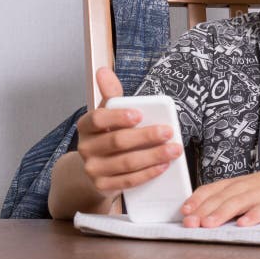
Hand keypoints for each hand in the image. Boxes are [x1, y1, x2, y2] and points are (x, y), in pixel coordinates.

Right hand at [75, 66, 182, 196]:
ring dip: (154, 156)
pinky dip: (148, 173)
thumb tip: (103, 71)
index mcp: (86, 126)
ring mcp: (93, 169)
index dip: (118, 117)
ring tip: (174, 149)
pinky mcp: (103, 187)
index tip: (139, 114)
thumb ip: (111, 95)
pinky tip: (164, 166)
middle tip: (169, 131)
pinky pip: (128, 181)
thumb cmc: (108, 135)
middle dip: (147, 136)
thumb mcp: (108, 114)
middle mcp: (85, 148)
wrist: (95, 169)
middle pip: (118, 141)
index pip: (97, 119)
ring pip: (126, 163)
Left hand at [180, 167, 259, 227]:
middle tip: (191, 222)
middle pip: (222, 198)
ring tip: (209, 225)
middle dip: (204, 210)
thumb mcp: (243, 188)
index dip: (197, 200)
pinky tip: (244, 224)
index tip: (184, 211)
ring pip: (239, 202)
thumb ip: (223, 198)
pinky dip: (253, 216)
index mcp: (235, 183)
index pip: (212, 189)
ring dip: (222, 213)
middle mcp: (245, 187)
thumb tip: (197, 213)